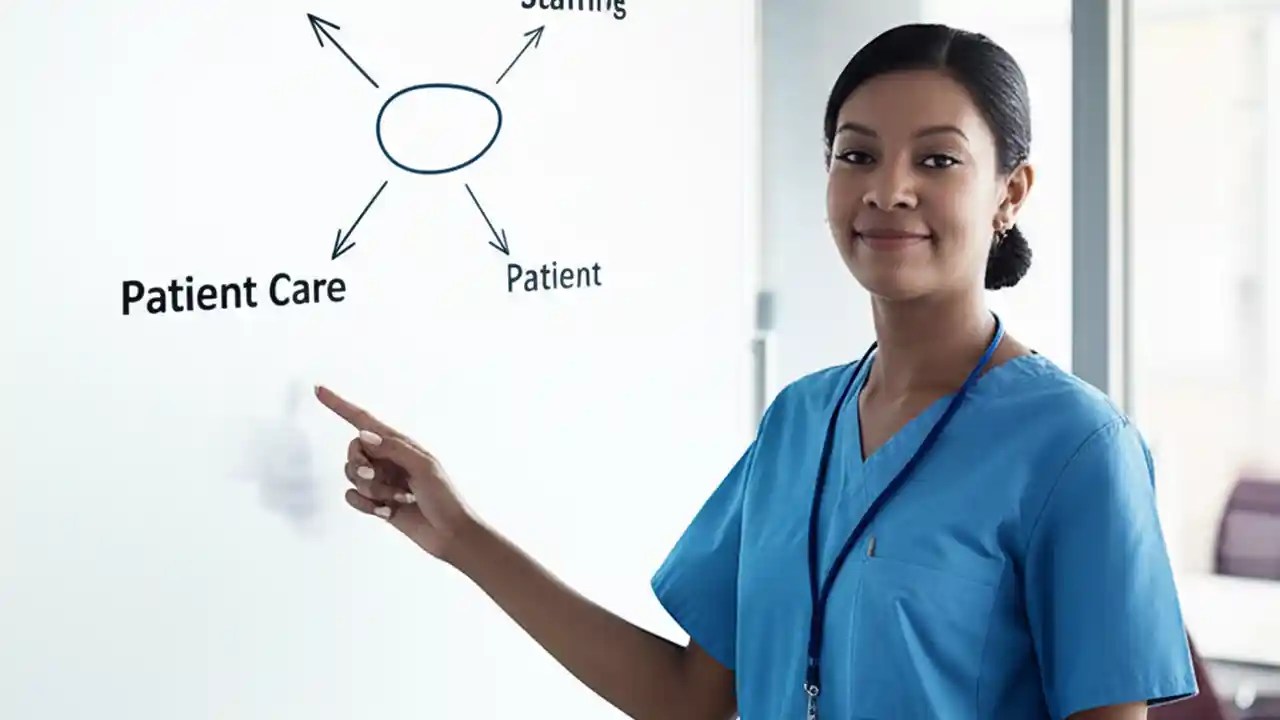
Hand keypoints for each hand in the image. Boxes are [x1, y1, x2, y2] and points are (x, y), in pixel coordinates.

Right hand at [315, 384, 478, 563]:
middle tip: (376, 476)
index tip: (318, 390)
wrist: (449, 534)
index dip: (340, 405)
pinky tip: (387, 512)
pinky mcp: (376, 502)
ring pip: (352, 476)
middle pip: (353, 450)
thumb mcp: (424, 467)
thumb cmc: (444, 497)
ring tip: (397, 498)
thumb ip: (394, 449)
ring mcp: (381, 480)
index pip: (363, 420)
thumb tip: (364, 435)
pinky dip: (365, 505)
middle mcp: (387, 459)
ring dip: (371, 489)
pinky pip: (353, 497)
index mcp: (399, 444)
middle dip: (359, 465)